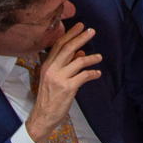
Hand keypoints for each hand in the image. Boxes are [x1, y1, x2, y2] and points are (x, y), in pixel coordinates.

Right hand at [25, 22, 100, 142]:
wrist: (43, 116)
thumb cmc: (49, 97)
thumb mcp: (53, 79)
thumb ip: (66, 65)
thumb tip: (80, 53)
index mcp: (46, 65)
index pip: (58, 45)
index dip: (69, 34)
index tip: (80, 26)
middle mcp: (51, 69)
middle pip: (68, 48)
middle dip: (81, 38)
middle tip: (91, 31)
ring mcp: (59, 78)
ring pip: (78, 61)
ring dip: (91, 58)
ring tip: (99, 57)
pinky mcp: (68, 88)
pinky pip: (84, 76)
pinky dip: (93, 73)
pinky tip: (98, 74)